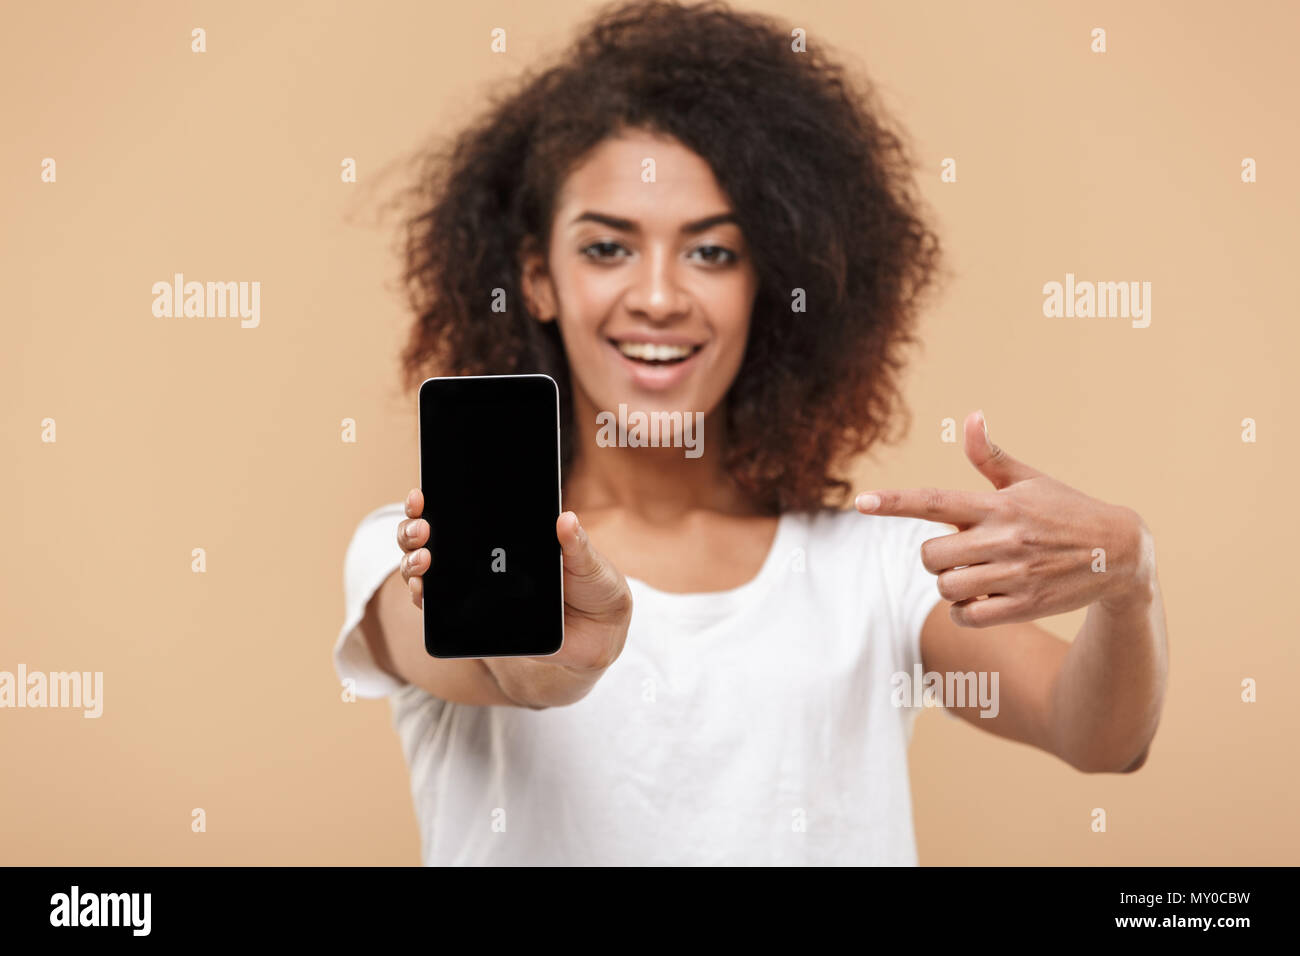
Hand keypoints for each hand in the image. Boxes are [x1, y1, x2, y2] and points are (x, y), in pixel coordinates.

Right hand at [397, 488, 632, 670]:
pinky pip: (437, 608)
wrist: (598, 636)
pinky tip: (423, 592)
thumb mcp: (591, 564)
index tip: (421, 495)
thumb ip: (576, 545)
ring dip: (412, 562)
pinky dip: (424, 599)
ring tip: (423, 560)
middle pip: (430, 536)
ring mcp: (473, 587)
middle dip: (413, 529)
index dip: (432, 501)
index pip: (462, 509)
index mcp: (508, 533)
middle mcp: (483, 556)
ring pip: (425, 569)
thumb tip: (565, 519)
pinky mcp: (473, 620)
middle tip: (422, 530)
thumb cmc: (594, 588)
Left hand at [854, 411, 1154, 626]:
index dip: (895, 502)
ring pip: (947, 588)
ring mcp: (1014, 575)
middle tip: (960, 552)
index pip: (935, 500)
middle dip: (935, 558)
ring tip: (975, 575)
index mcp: (998, 504)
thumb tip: (972, 417)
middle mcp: (1003, 538)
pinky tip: (981, 600)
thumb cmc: (1065, 510)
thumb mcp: (1029, 480)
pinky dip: (965, 612)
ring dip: (951, 586)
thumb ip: (990, 456)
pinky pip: (968, 616)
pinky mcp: (1025, 606)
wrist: (1120, 553)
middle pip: (931, 555)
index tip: (862, 502)